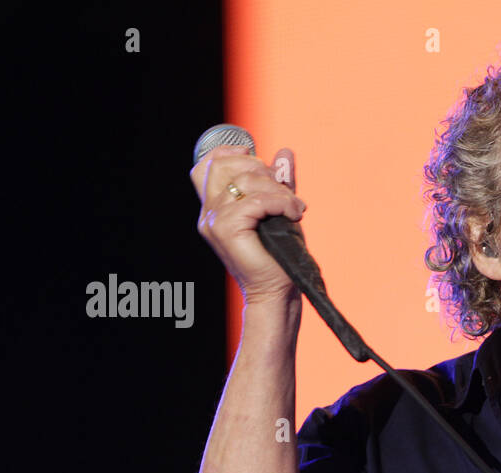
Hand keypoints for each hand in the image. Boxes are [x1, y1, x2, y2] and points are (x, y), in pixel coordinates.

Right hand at [190, 145, 306, 306]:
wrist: (276, 292)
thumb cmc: (278, 257)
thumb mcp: (279, 211)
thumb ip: (279, 182)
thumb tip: (284, 152)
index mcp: (214, 208)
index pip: (206, 166)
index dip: (229, 152)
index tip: (258, 157)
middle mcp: (209, 213)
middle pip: (224, 165)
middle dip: (260, 169)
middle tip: (284, 191)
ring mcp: (214, 221)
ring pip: (244, 180)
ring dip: (277, 189)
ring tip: (294, 209)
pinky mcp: (227, 229)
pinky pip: (257, 201)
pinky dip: (281, 202)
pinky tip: (293, 215)